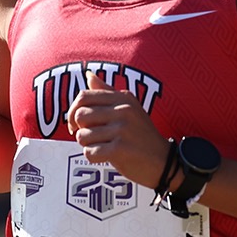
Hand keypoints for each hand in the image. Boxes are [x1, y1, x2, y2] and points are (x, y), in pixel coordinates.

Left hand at [67, 67, 169, 186]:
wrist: (164, 162)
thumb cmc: (142, 136)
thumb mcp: (129, 108)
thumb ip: (107, 92)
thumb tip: (88, 75)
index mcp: (123, 98)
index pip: (84, 97)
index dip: (73, 111)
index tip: (77, 124)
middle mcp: (123, 110)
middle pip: (80, 116)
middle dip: (80, 130)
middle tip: (91, 138)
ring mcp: (122, 129)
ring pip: (83, 136)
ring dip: (88, 145)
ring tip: (103, 147)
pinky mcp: (120, 148)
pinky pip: (90, 152)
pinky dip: (94, 157)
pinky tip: (106, 157)